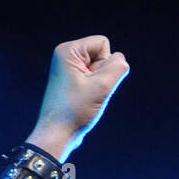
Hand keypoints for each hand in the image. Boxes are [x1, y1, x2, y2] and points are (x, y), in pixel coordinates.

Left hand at [26, 35, 129, 161]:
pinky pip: (94, 79)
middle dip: (102, 74)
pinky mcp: (71, 82)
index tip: (91, 82)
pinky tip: (84, 102)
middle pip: (102, 55)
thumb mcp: (102, 87)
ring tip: (85, 99)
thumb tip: (121, 60)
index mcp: (68, 51)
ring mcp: (68, 70)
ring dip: (100, 84)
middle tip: (87, 93)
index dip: (104, 64)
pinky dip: (95, 91)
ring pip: (100, 69)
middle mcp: (66, 57)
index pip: (103, 43)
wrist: (57, 135)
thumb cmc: (75, 111)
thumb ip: (118, 68)